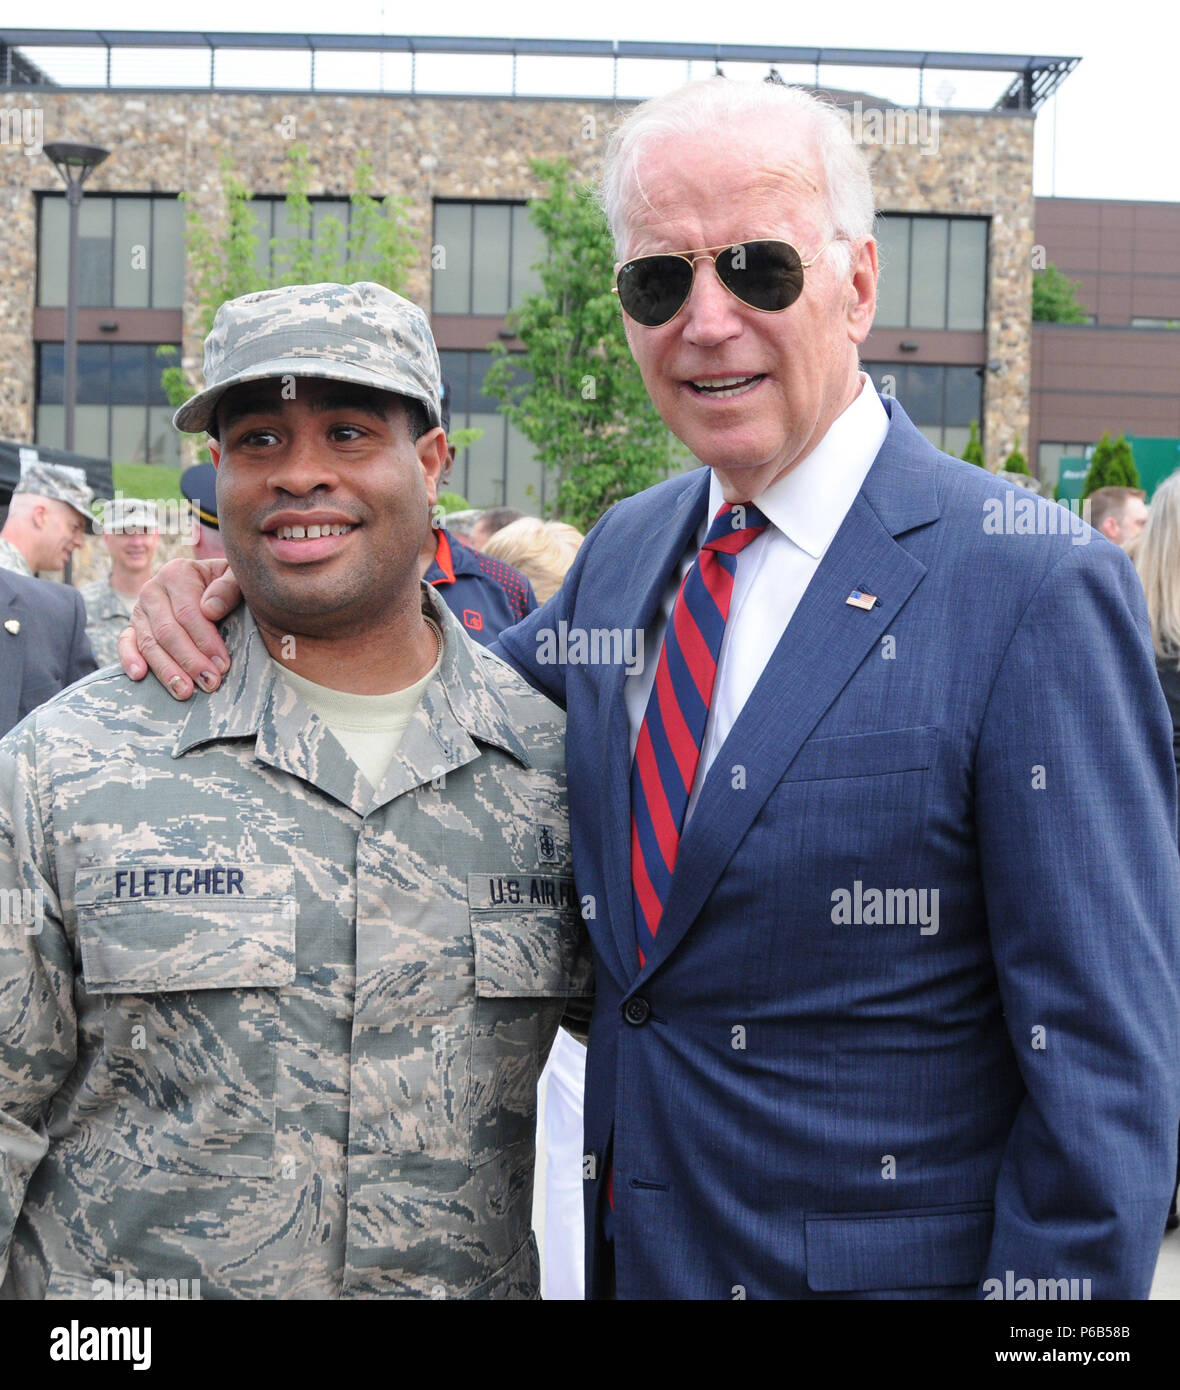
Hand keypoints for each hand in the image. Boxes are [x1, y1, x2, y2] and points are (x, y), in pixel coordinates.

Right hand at [117, 558, 241, 699]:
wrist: (210, 583)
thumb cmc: (227, 585)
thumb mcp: (235, 577)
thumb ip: (228, 587)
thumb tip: (210, 610)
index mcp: (178, 574)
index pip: (189, 613)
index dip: (205, 641)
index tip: (222, 665)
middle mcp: (153, 589)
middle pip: (168, 632)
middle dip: (190, 661)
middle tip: (210, 683)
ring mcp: (139, 609)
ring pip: (149, 643)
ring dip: (167, 670)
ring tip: (185, 691)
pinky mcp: (133, 627)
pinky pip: (126, 643)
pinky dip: (129, 659)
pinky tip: (139, 676)